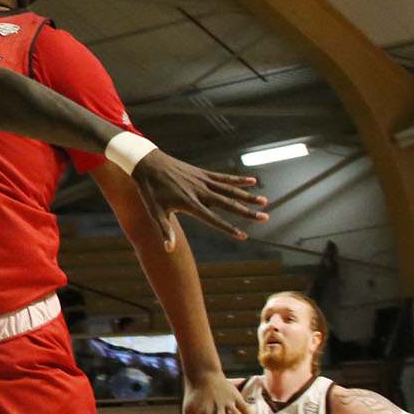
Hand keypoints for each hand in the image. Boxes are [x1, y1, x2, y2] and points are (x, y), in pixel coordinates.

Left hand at [129, 150, 267, 247]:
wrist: (147, 163)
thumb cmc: (150, 191)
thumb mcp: (155, 212)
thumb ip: (165, 230)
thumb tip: (170, 250)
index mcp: (190, 203)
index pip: (213, 219)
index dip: (229, 228)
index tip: (244, 236)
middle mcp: (200, 192)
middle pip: (229, 203)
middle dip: (247, 212)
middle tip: (265, 217)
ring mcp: (203, 180)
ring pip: (230, 189)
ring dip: (248, 195)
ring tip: (265, 201)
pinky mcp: (202, 173)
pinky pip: (224, 177)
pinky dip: (238, 179)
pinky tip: (253, 180)